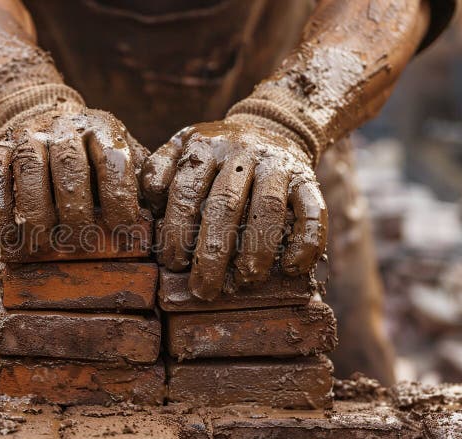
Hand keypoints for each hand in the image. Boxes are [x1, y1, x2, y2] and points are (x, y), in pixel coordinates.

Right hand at [0, 107, 148, 257]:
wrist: (42, 111)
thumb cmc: (93, 153)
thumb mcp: (123, 154)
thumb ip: (142, 180)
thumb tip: (160, 214)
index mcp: (102, 128)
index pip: (114, 160)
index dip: (118, 197)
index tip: (121, 230)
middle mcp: (65, 126)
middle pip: (70, 167)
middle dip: (75, 211)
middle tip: (79, 245)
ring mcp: (28, 134)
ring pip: (30, 169)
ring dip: (36, 214)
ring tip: (42, 247)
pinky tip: (9, 237)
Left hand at [141, 120, 327, 299]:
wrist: (270, 126)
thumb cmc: (216, 154)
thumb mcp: (182, 148)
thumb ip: (158, 170)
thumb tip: (148, 204)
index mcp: (204, 148)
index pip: (186, 190)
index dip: (177, 230)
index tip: (173, 264)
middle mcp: (241, 152)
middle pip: (225, 203)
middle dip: (212, 252)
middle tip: (204, 289)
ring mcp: (277, 164)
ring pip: (267, 207)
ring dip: (257, 249)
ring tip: (246, 281)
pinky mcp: (307, 179)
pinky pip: (312, 210)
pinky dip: (306, 240)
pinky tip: (292, 268)